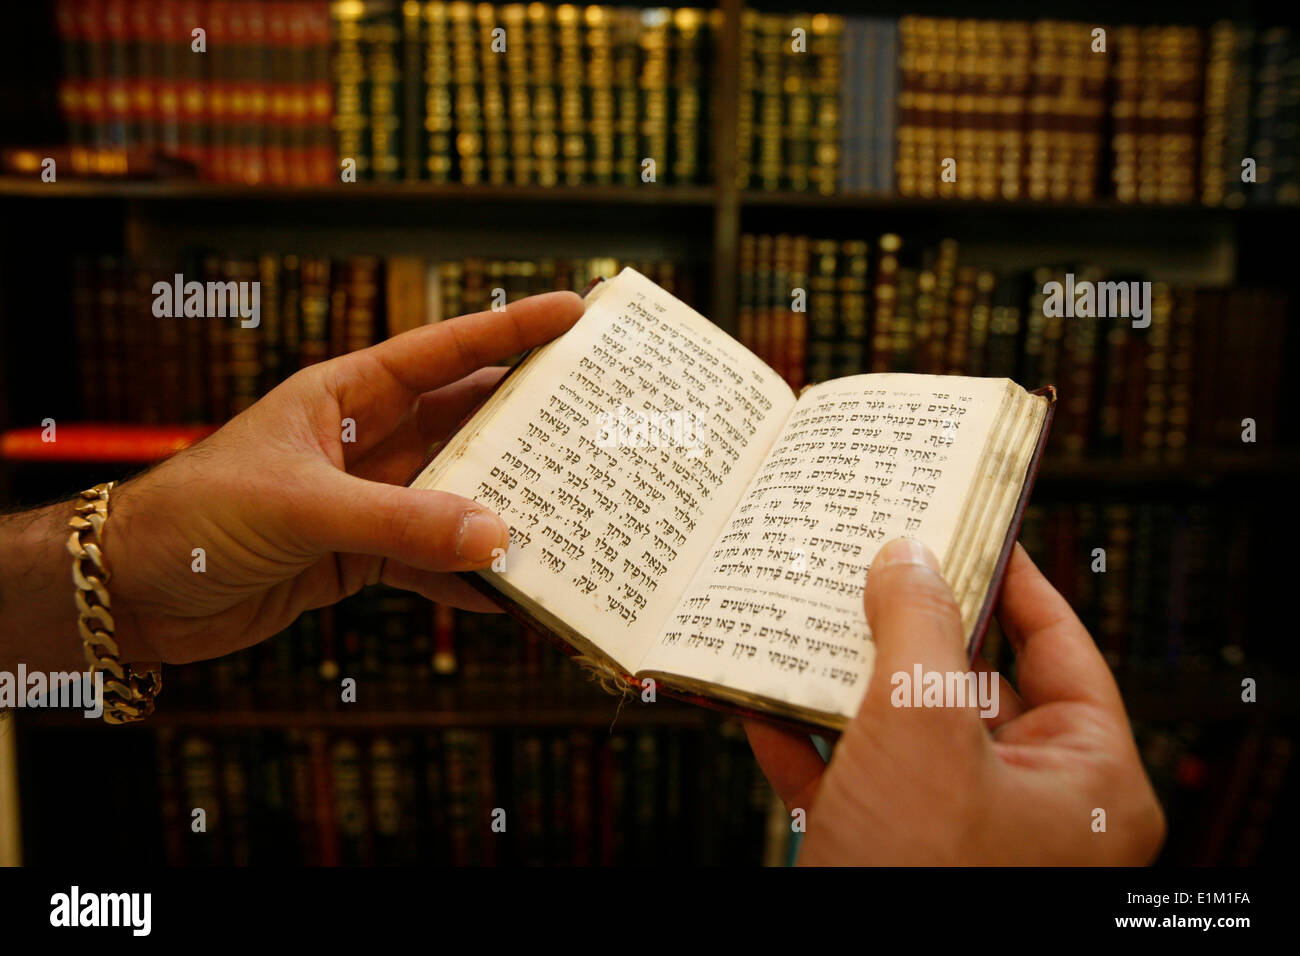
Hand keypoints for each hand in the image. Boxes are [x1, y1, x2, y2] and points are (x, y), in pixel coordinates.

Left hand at [92, 291, 584, 665]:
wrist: (135, 591)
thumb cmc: (196, 516)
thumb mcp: (301, 506)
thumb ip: (400, 520)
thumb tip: (496, 535)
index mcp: (344, 395)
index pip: (442, 353)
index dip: (509, 330)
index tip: (573, 312)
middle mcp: (364, 441)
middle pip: (463, 424)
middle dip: (527, 424)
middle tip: (596, 421)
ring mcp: (366, 500)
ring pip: (456, 497)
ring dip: (504, 509)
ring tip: (569, 513)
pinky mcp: (360, 556)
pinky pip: (431, 562)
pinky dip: (466, 578)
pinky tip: (508, 589)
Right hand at [746, 538, 1165, 864]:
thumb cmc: (919, 880)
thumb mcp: (922, 730)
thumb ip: (916, 629)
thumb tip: (905, 555)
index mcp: (1087, 782)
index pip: (1059, 647)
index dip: (1010, 576)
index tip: (964, 520)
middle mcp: (1034, 809)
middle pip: (972, 682)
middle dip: (906, 624)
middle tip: (867, 559)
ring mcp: (960, 838)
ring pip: (904, 730)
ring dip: (846, 679)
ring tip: (806, 616)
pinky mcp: (895, 857)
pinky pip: (858, 780)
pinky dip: (811, 742)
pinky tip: (763, 701)